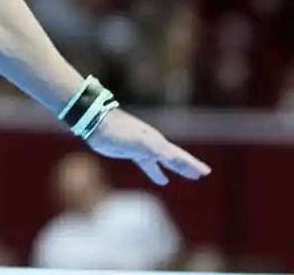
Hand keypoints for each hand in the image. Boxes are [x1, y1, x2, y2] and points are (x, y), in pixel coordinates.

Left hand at [84, 108, 211, 184]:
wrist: (96, 120)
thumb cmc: (119, 130)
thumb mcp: (140, 142)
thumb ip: (156, 150)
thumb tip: (172, 157)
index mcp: (156, 142)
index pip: (178, 156)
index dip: (191, 164)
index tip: (206, 172)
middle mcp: (152, 144)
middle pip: (173, 158)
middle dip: (186, 167)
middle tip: (200, 175)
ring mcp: (141, 147)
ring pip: (161, 161)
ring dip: (171, 169)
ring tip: (180, 180)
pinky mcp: (129, 150)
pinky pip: (147, 163)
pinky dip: (155, 171)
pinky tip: (160, 178)